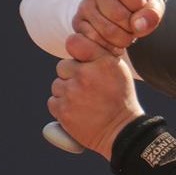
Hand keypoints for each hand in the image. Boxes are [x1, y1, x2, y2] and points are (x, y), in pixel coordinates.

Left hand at [50, 33, 146, 158]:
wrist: (121, 132)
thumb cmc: (121, 100)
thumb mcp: (119, 72)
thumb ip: (99, 56)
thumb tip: (80, 46)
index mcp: (102, 62)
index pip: (74, 42)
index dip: (75, 50)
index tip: (81, 60)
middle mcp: (85, 75)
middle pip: (62, 66)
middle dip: (71, 76)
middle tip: (88, 89)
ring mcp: (72, 93)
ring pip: (57, 85)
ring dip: (67, 92)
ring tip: (85, 102)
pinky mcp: (62, 110)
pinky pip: (53, 101)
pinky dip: (62, 106)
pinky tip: (78, 111)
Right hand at [71, 0, 164, 52]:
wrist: (121, 11)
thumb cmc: (138, 3)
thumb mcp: (152, 4)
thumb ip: (152, 11)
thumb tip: (139, 25)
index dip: (138, 4)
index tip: (141, 7)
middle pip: (116, 13)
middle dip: (132, 26)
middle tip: (135, 26)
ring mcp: (83, 3)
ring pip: (107, 30)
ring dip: (123, 38)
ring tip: (127, 33)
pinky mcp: (77, 22)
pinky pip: (95, 39)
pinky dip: (110, 45)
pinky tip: (115, 40)